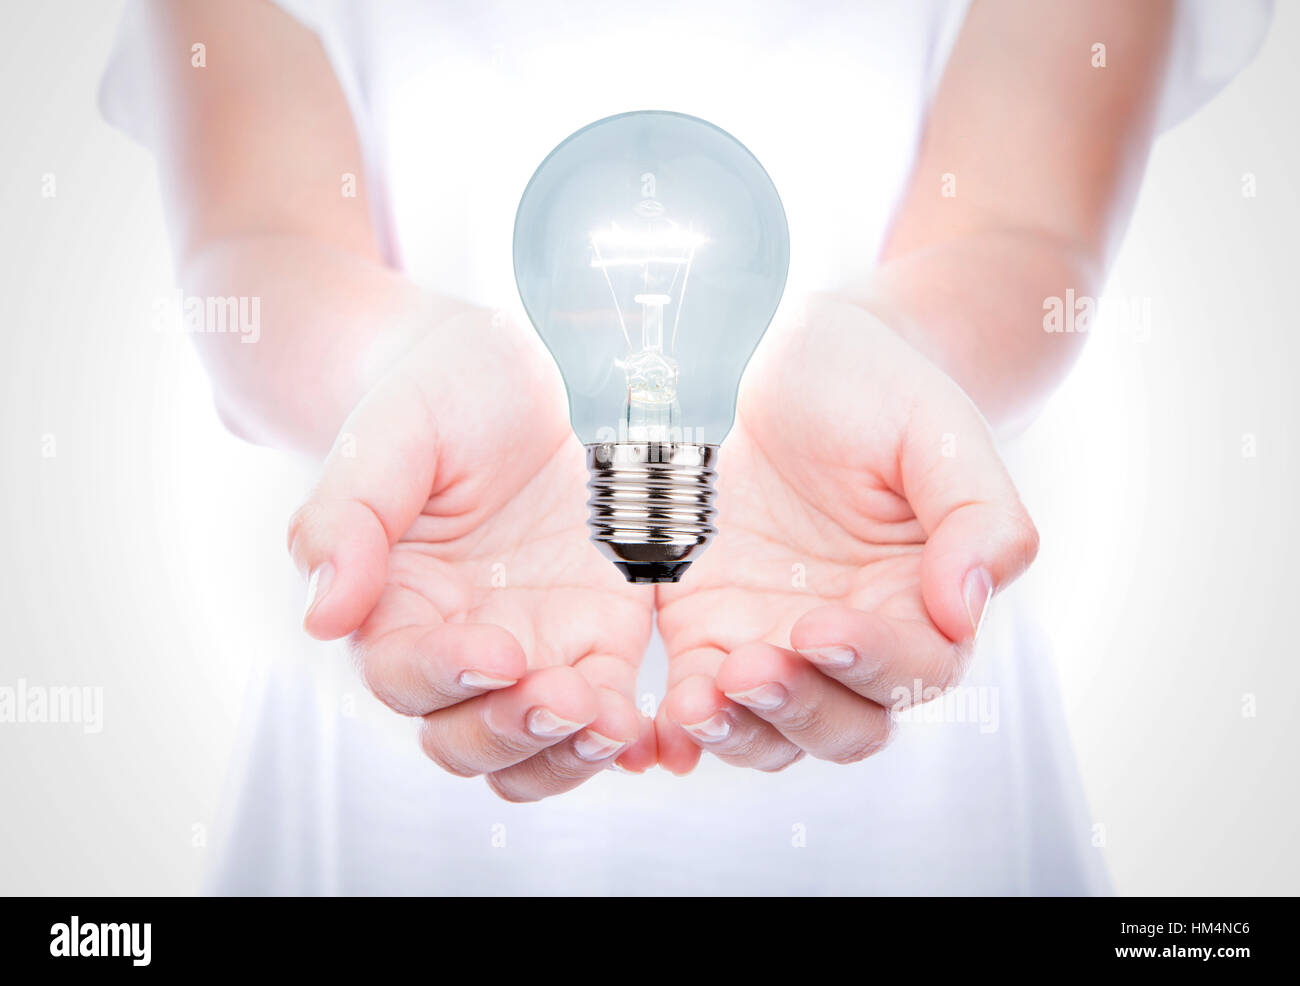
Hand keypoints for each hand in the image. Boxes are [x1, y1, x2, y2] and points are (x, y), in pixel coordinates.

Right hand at [288, 310, 655, 800]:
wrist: (517, 375)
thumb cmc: (438, 394)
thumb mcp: (388, 434)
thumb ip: (346, 518)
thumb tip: (321, 617)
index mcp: (393, 605)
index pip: (404, 675)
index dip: (447, 676)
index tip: (499, 653)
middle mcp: (456, 644)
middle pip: (463, 739)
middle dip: (512, 735)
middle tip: (563, 699)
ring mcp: (532, 650)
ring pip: (532, 750)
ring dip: (566, 754)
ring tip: (612, 725)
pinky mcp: (596, 642)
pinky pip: (605, 711)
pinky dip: (622, 734)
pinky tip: (648, 730)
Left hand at [654, 294, 1038, 772]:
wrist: (808, 367)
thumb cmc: (886, 393)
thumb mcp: (943, 432)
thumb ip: (979, 518)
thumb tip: (967, 610)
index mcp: (922, 605)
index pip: (913, 671)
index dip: (870, 663)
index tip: (819, 626)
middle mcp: (855, 641)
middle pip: (844, 726)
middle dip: (798, 711)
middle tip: (750, 668)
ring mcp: (778, 642)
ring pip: (772, 732)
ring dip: (739, 730)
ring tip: (697, 703)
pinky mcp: (711, 630)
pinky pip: (700, 696)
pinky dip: (682, 722)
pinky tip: (659, 719)